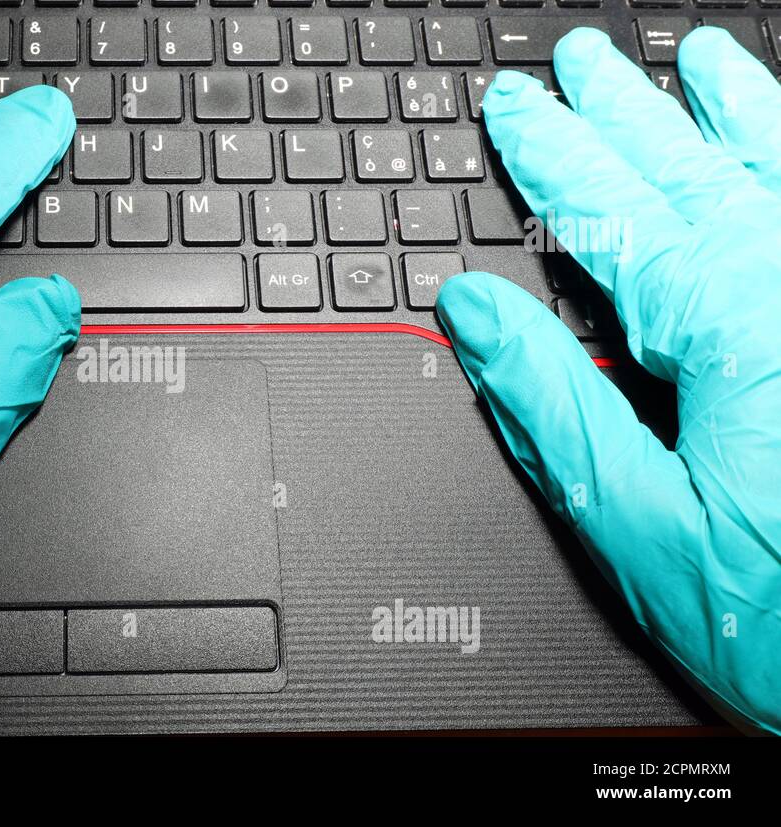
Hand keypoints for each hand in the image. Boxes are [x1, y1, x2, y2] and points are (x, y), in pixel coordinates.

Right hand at [437, 27, 780, 733]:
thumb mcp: (643, 531)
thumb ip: (556, 409)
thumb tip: (478, 316)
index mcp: (739, 336)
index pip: (620, 218)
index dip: (557, 156)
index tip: (516, 106)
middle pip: (701, 176)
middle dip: (630, 111)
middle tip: (582, 59)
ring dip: (735, 111)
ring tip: (700, 59)